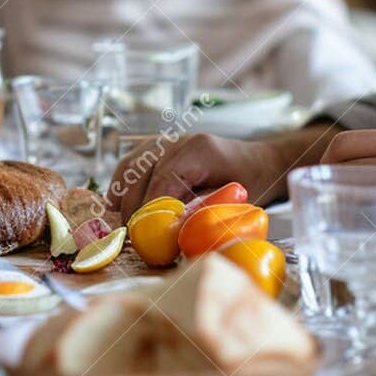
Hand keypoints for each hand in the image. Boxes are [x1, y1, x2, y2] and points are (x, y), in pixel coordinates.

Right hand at [109, 133, 286, 220]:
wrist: (257, 161)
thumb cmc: (251, 182)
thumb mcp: (232, 200)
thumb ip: (201, 211)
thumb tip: (172, 230)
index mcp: (199, 150)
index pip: (163, 178)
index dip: (150, 206)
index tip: (142, 231)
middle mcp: (178, 141)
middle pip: (142, 172)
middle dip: (132, 205)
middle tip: (129, 234)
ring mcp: (166, 140)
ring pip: (131, 165)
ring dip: (122, 195)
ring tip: (121, 223)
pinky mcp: (159, 147)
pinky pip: (132, 163)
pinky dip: (122, 184)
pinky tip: (117, 205)